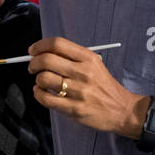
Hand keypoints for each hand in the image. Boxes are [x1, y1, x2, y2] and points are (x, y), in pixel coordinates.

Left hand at [27, 36, 142, 136]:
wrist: (122, 110)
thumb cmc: (104, 86)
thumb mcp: (95, 65)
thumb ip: (72, 58)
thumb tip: (42, 53)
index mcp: (88, 58)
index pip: (57, 44)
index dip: (40, 46)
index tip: (32, 51)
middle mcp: (83, 72)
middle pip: (47, 60)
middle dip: (33, 63)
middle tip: (32, 67)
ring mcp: (79, 91)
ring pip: (44, 79)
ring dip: (37, 80)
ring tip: (41, 82)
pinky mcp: (74, 109)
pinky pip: (46, 99)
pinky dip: (38, 94)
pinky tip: (41, 92)